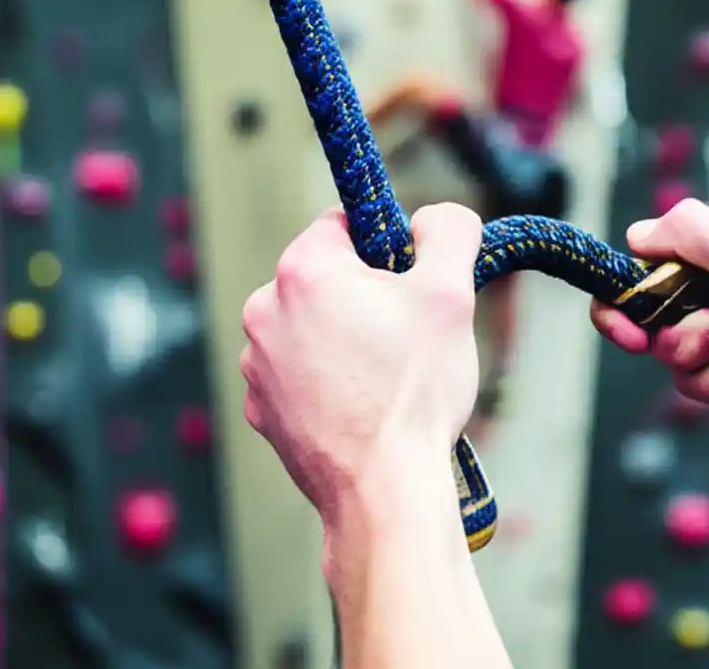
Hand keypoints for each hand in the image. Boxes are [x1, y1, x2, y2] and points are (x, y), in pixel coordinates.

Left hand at [240, 205, 481, 518]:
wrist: (384, 490)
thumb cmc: (415, 390)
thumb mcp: (452, 292)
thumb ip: (448, 231)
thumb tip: (434, 218)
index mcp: (303, 270)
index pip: (343, 224)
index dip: (386, 248)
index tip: (411, 284)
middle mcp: (263, 311)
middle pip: (325, 278)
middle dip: (365, 297)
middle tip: (406, 337)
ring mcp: (255, 366)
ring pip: (311, 328)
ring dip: (345, 341)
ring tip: (387, 380)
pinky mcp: (261, 410)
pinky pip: (299, 376)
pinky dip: (328, 383)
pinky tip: (364, 408)